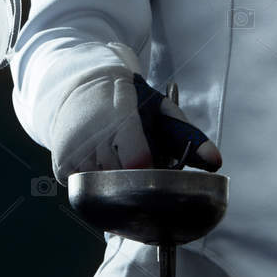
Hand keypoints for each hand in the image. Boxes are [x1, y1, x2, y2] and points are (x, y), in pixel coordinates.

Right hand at [47, 73, 220, 182]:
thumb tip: (216, 162)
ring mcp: (73, 153)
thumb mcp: (158, 110)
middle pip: (123, 180)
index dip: (149, 171)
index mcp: (120, 120)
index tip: (152, 167)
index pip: (138, 162)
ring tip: (116, 158)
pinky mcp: (61, 166)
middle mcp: (92, 137)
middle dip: (134, 178)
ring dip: (115, 182)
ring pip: (104, 188)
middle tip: (136, 160)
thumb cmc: (128, 101)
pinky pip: (86, 190)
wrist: (78, 86)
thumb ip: (187, 136)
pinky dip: (96, 183)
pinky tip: (99, 161)